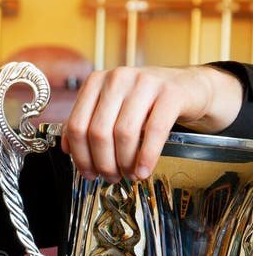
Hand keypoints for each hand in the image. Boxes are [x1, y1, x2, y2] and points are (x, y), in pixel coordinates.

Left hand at [61, 64, 243, 181]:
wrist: (189, 87)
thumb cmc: (146, 104)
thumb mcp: (112, 109)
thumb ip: (88, 124)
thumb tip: (67, 149)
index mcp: (96, 82)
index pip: (76, 126)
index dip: (80, 156)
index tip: (89, 173)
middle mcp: (117, 78)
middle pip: (98, 132)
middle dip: (103, 163)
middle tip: (111, 177)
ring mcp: (145, 82)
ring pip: (124, 133)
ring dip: (125, 163)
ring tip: (129, 175)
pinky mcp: (171, 93)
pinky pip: (154, 131)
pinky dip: (147, 157)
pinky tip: (143, 171)